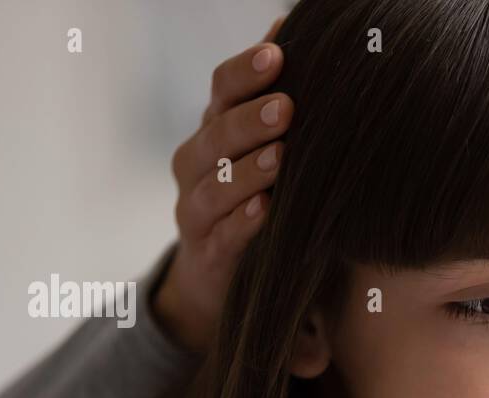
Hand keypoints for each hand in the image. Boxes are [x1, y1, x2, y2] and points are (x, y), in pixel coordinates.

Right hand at [152, 16, 290, 352]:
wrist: (214, 279)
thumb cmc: (252, 199)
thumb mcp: (261, 150)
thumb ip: (274, 99)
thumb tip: (293, 27)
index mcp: (212, 131)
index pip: (221, 91)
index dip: (245, 71)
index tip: (278, 52)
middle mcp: (195, 166)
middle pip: (215, 134)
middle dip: (249, 119)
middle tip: (286, 107)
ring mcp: (196, 212)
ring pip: (215, 186)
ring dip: (248, 170)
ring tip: (282, 158)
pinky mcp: (207, 256)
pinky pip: (222, 236)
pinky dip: (242, 223)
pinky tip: (266, 212)